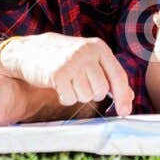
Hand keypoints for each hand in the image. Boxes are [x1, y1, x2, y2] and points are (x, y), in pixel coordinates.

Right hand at [0, 33, 134, 115]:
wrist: (29, 51)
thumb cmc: (64, 58)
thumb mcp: (89, 59)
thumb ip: (109, 75)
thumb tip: (130, 96)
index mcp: (99, 47)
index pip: (118, 76)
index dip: (123, 96)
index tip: (124, 112)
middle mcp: (87, 53)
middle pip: (101, 90)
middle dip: (91, 93)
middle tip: (79, 83)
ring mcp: (72, 62)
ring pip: (86, 96)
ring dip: (77, 95)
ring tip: (68, 81)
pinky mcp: (57, 74)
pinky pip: (69, 98)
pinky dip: (65, 97)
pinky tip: (59, 85)